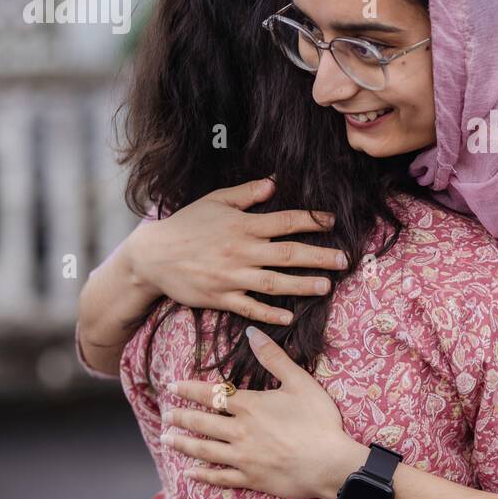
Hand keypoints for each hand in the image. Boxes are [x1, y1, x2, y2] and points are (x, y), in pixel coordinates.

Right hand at [126, 178, 348, 325]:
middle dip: (319, 256)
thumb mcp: (215, 201)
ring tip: (326, 287)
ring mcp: (232, 276)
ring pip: (274, 282)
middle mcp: (241, 251)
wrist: (153, 255)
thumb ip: (247, 193)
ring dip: (302, 285)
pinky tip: (289, 317)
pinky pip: (250, 307)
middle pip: (288, 253)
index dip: (311, 221)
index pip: (285, 221)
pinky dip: (269, 313)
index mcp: (242, 225)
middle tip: (344, 260)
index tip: (332, 222)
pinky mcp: (221, 297)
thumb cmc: (186, 224)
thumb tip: (275, 182)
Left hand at [162, 327, 365, 498]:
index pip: (211, 394)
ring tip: (167, 439)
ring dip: (183, 443)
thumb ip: (274, 357)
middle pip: (201, 422)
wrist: (329, 463)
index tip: (172, 386)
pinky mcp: (250, 479)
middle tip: (165, 414)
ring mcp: (242, 458)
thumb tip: (252, 333)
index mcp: (249, 406)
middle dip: (180, 416)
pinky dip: (202, 475)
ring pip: (203, 450)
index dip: (188, 389)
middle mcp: (239, 431)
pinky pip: (219, 478)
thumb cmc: (318, 420)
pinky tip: (190, 473)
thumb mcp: (300, 382)